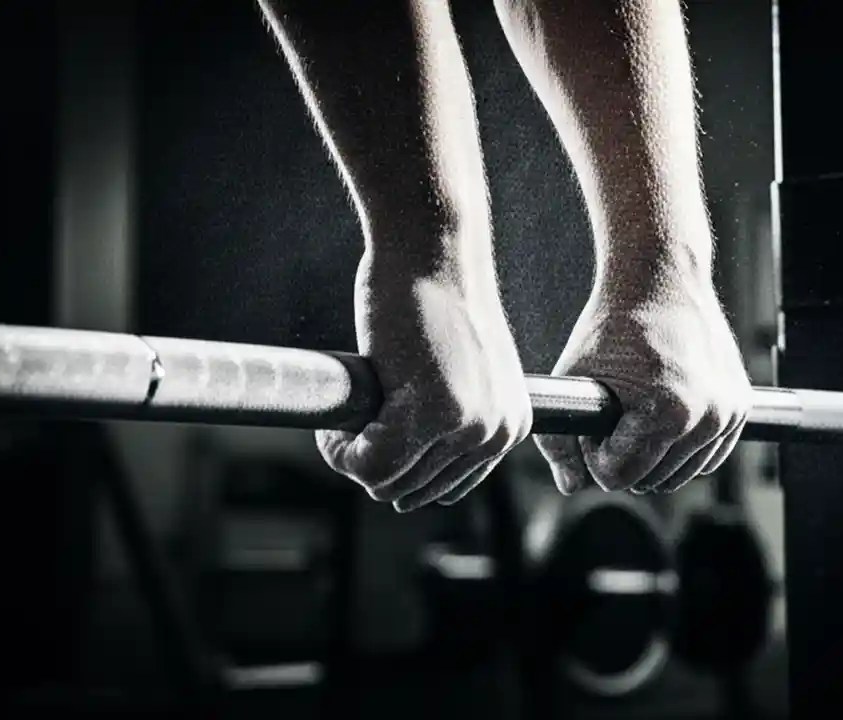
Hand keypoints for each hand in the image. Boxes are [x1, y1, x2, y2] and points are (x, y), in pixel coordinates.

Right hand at [317, 252, 532, 511]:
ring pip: (388, 482)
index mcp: (509, 426)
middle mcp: (498, 432)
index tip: (374, 438)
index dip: (399, 469)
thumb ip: (453, 418)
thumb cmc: (432, 299)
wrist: (431, 247)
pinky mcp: (433, 412)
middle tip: (351, 427)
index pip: (445, 488)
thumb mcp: (460, 371)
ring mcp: (469, 424)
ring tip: (342, 423)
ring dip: (352, 458)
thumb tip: (406, 477)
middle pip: (414, 491)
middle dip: (372, 465)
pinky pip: (369, 465)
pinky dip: (340, 451)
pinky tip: (334, 427)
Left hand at [535, 278, 752, 494]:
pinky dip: (682, 450)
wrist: (661, 279)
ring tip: (639, 408)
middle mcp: (707, 417)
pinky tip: (663, 416)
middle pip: (649, 481)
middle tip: (617, 409)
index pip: (616, 477)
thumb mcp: (574, 381)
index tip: (598, 414)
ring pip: (680, 476)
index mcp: (668, 413)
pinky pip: (707, 458)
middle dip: (625, 454)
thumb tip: (570, 486)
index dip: (595, 450)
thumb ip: (560, 443)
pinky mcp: (741, 408)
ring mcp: (729, 413)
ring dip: (653, 454)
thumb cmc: (614, 325)